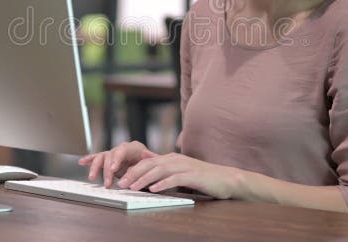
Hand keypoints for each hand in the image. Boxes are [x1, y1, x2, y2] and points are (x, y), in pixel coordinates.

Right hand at [78, 141, 156, 187]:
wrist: (150, 164)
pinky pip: (97, 158)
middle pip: (110, 156)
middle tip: (107, 184)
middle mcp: (121, 149)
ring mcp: (113, 154)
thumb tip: (142, 164)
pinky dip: (88, 159)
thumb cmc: (151, 164)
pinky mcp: (107, 159)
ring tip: (92, 178)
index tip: (113, 169)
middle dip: (107, 171)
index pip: (122, 151)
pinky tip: (81, 162)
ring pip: (101, 157)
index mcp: (133, 148)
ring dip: (96, 168)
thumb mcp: (152, 164)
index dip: (116, 160)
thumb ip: (147, 163)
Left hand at [116, 152, 238, 199]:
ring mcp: (185, 166)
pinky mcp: (193, 175)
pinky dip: (163, 183)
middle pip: (150, 164)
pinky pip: (175, 178)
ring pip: (160, 170)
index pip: (148, 162)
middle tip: (122, 183)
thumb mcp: (181, 172)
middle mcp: (176, 159)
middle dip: (134, 173)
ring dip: (145, 179)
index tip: (121, 179)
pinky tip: (154, 190)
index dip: (133, 170)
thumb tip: (148, 172)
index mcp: (172, 158)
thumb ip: (165, 170)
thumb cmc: (203, 177)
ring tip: (133, 187)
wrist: (226, 178)